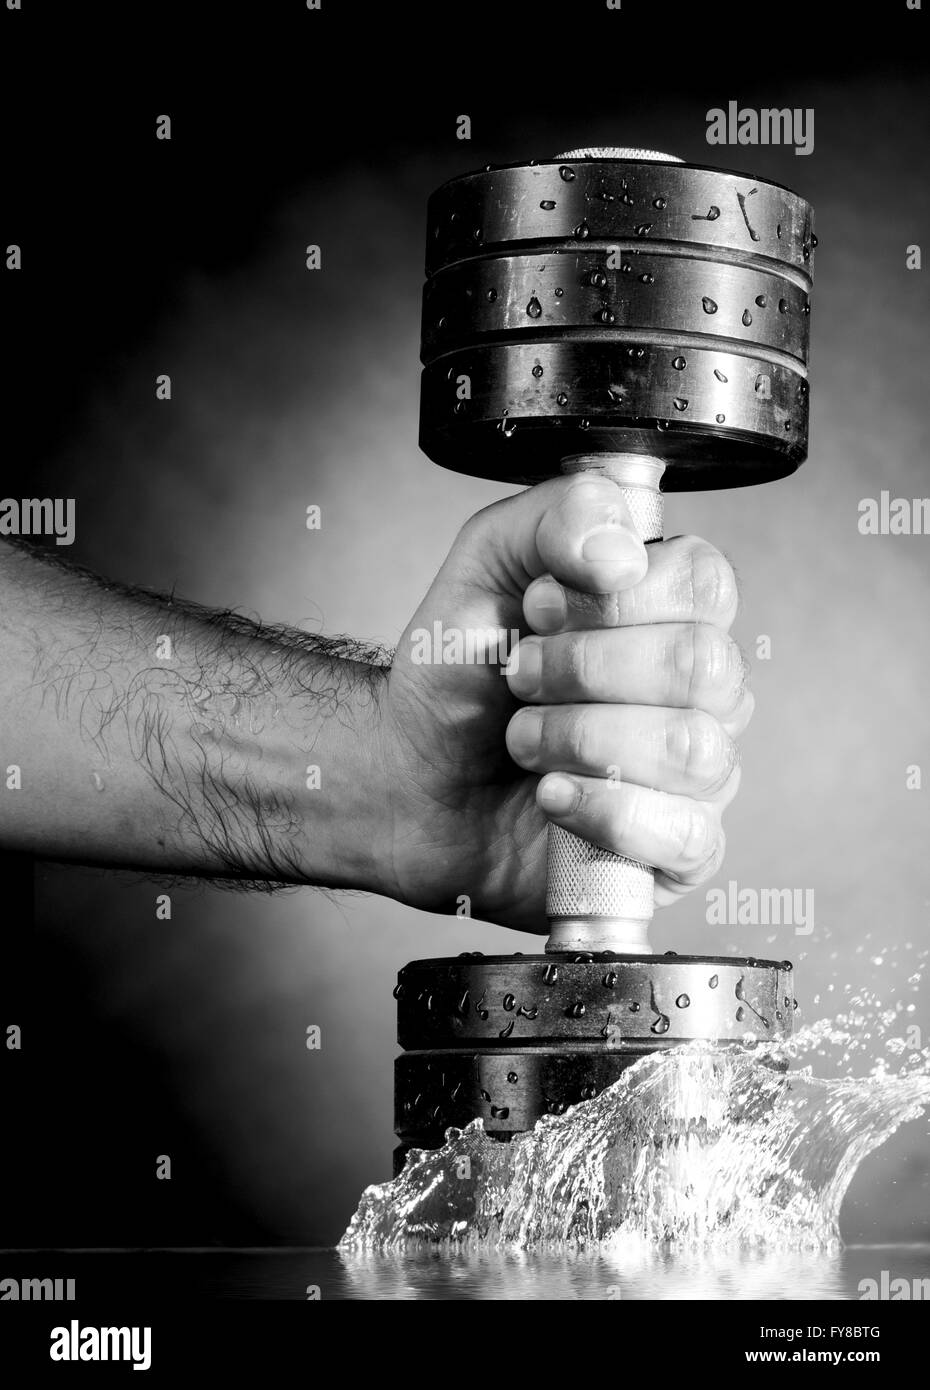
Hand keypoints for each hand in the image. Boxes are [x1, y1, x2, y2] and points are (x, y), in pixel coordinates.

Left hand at [377, 473, 751, 935]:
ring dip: (580, 741)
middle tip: (519, 679)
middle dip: (583, 672)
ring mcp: (697, 773)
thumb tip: (621, 552)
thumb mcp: (487, 560)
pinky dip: (605, 813)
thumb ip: (557, 516)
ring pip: (693, 751)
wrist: (405, 773)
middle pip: (702, 667)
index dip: (614, 600)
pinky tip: (553, 798)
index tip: (538, 609)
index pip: (705, 583)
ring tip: (525, 741)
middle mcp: (699, 690)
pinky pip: (687, 836)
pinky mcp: (676, 850)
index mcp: (671, 611)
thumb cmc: (458, 672)